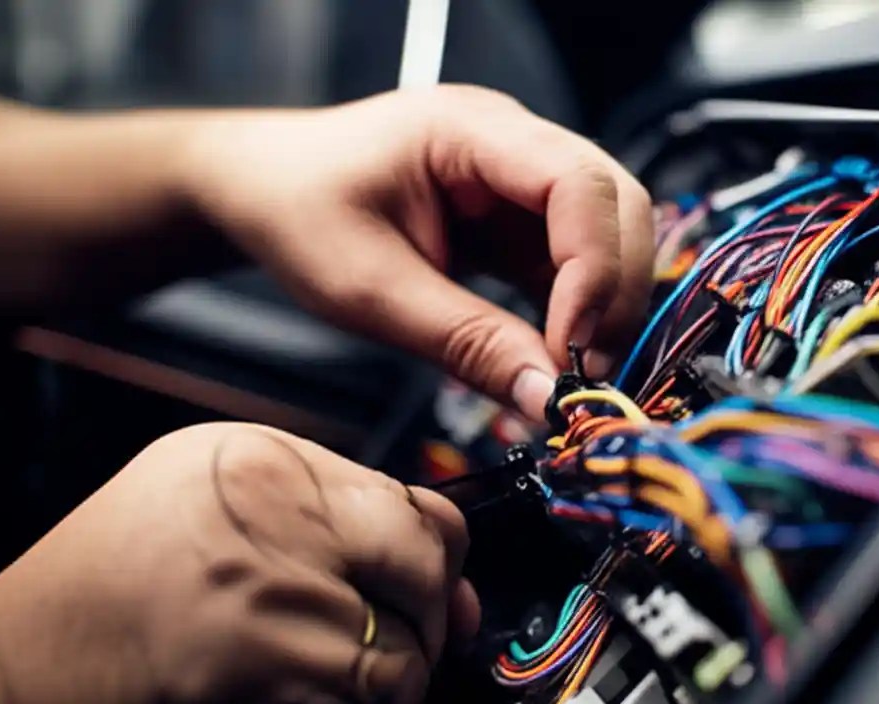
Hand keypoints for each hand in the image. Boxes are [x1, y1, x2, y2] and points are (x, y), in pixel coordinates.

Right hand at [0, 424, 475, 703]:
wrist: (39, 653)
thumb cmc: (124, 569)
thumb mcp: (224, 488)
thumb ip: (339, 507)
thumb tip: (450, 565)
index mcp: (270, 465)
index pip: (422, 507)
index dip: (439, 555)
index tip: (430, 577)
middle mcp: (278, 523)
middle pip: (427, 573)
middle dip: (428, 614)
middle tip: (395, 630)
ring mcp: (275, 607)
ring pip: (406, 656)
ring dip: (390, 676)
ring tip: (331, 666)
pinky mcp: (270, 683)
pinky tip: (309, 695)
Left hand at [182, 85, 654, 419]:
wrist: (262, 189)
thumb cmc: (298, 211)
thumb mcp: (371, 290)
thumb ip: (466, 342)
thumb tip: (548, 398)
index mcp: (470, 130)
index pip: (577, 184)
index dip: (593, 269)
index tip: (573, 349)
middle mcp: (510, 141)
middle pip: (615, 204)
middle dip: (614, 291)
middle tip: (587, 371)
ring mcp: (518, 178)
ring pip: (608, 234)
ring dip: (603, 305)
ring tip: (571, 372)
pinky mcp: (516, 217)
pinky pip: (573, 262)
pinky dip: (576, 312)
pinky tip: (554, 355)